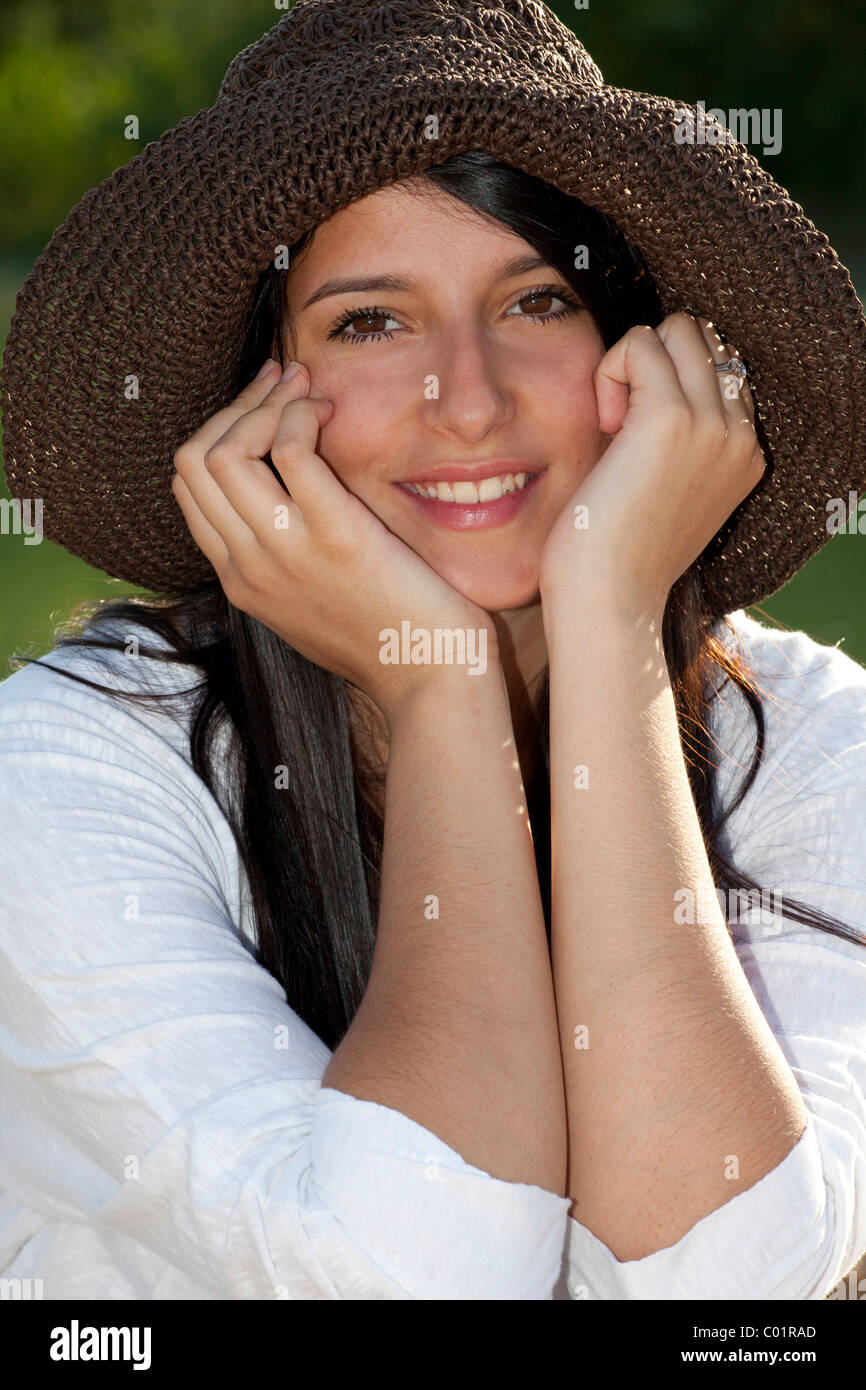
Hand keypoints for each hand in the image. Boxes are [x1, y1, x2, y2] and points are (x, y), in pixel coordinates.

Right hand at [170, 359, 497, 719]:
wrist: (431, 681)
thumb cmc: (389, 640)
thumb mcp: (315, 602)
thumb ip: (287, 555)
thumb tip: (287, 493)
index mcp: (240, 581)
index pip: (190, 488)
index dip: (219, 432)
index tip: (263, 406)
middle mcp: (249, 566)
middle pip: (194, 461)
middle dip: (235, 406)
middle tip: (282, 381)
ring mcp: (285, 553)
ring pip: (226, 451)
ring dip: (265, 403)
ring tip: (307, 391)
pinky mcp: (336, 537)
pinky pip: (290, 451)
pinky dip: (301, 416)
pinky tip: (330, 414)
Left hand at [538, 313, 765, 622]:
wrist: (609, 600)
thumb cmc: (615, 556)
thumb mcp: (660, 490)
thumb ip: (671, 441)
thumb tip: (641, 382)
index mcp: (745, 455)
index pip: (717, 370)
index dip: (665, 385)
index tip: (633, 441)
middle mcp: (741, 436)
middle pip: (700, 338)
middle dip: (651, 364)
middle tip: (618, 427)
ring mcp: (714, 424)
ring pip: (676, 329)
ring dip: (632, 363)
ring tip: (612, 425)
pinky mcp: (673, 416)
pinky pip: (640, 342)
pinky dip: (610, 370)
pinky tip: (602, 426)